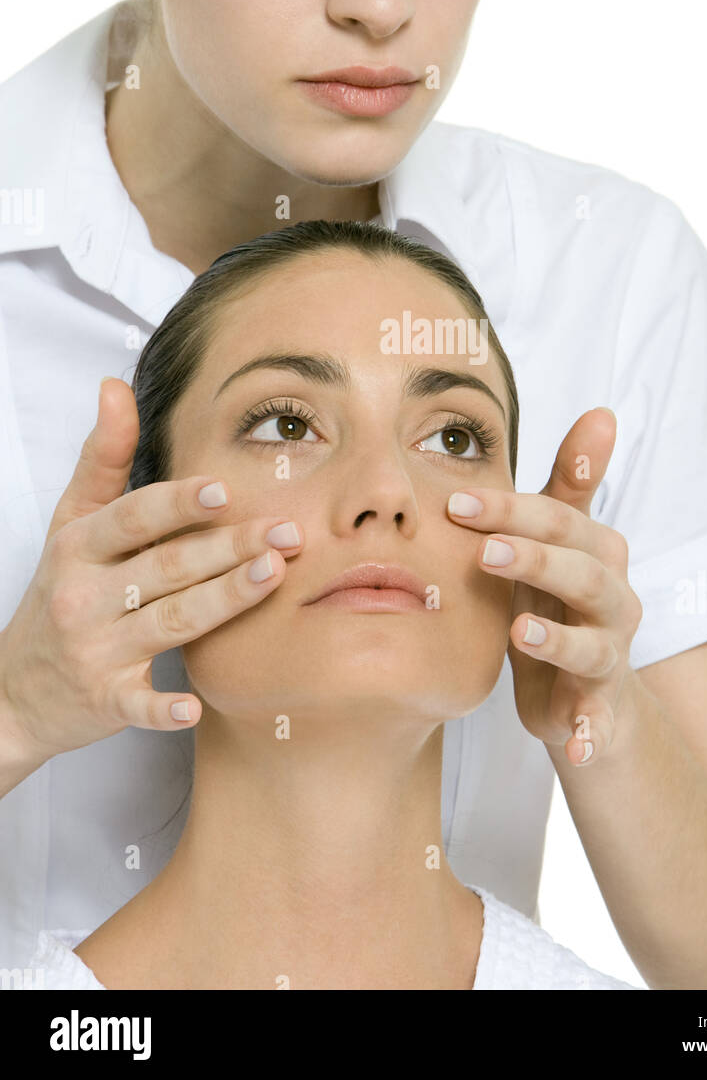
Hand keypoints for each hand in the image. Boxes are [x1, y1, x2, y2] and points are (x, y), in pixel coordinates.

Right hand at [0, 378, 303, 773]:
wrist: (16, 688)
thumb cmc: (62, 591)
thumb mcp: (72, 521)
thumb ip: (103, 457)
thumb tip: (114, 387)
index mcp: (79, 546)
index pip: (133, 519)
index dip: (177, 503)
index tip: (225, 489)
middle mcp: (84, 595)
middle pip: (166, 567)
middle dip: (228, 547)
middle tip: (288, 531)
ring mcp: (94, 650)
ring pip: (169, 622)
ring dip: (223, 601)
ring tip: (273, 575)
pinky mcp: (104, 701)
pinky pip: (136, 706)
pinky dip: (161, 709)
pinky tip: (195, 706)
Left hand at [446, 408, 642, 765]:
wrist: (584, 692)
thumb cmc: (559, 601)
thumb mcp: (560, 542)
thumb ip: (571, 482)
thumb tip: (603, 411)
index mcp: (596, 551)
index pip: (558, 519)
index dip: (511, 508)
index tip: (456, 500)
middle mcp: (613, 598)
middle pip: (582, 571)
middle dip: (536, 558)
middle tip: (483, 550)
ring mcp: (612, 653)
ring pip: (595, 642)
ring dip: (559, 638)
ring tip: (520, 630)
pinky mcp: (603, 706)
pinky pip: (600, 720)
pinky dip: (588, 732)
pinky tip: (569, 743)